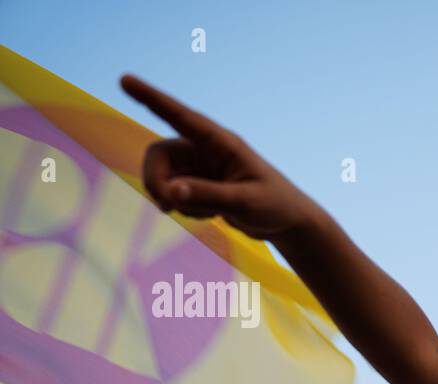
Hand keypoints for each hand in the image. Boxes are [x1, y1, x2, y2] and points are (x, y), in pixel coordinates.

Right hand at [120, 75, 319, 239]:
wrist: (287, 222)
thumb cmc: (275, 205)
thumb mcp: (245, 203)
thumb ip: (209, 195)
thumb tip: (171, 192)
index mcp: (221, 143)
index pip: (180, 116)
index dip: (151, 98)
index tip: (124, 80)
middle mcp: (205, 150)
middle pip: (158, 156)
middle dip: (155, 182)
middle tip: (166, 206)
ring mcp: (199, 168)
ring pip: (163, 179)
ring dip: (176, 200)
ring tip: (209, 214)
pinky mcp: (197, 185)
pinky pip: (174, 196)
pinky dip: (185, 209)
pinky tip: (212, 215)